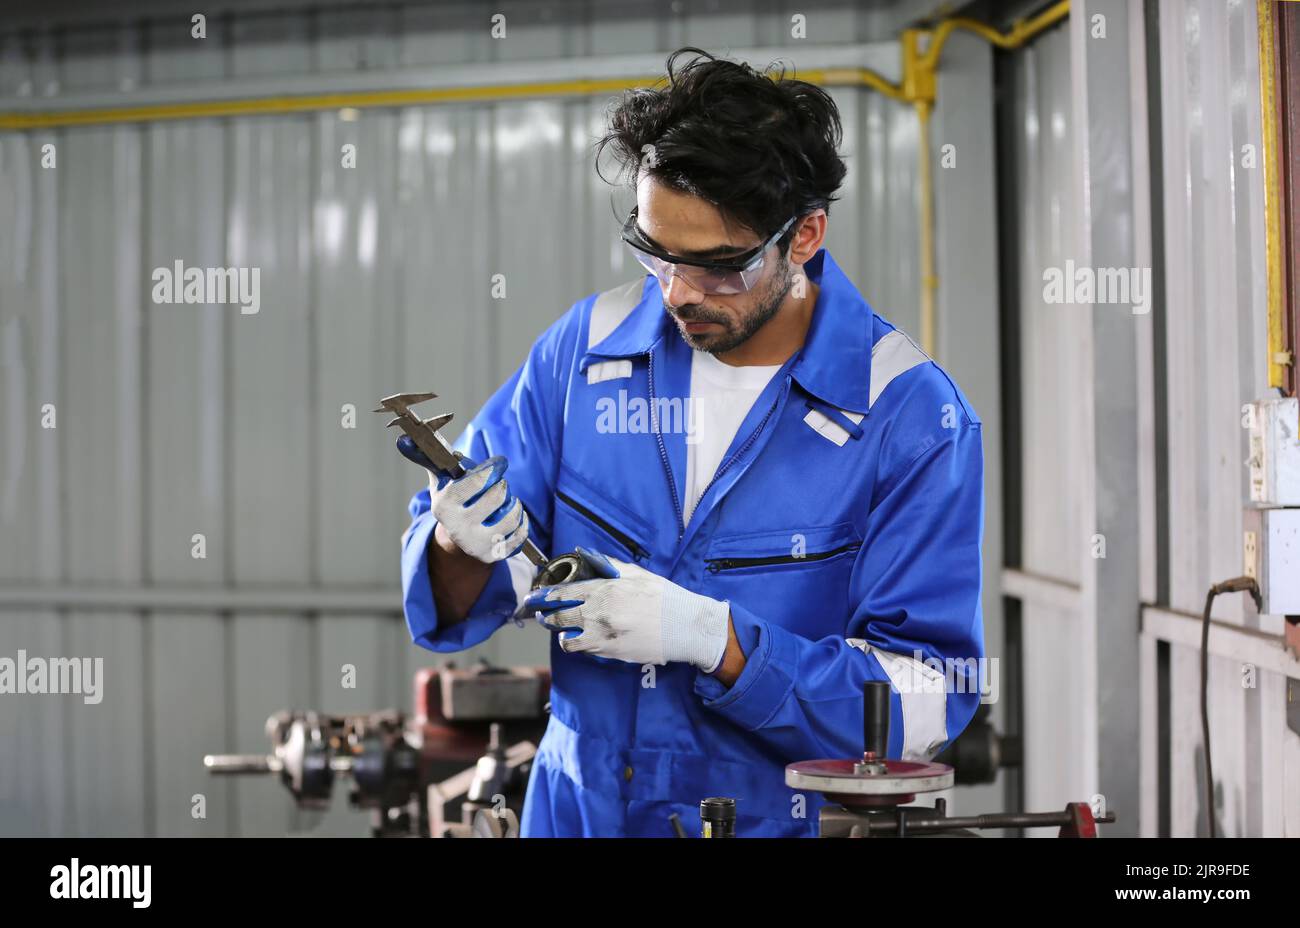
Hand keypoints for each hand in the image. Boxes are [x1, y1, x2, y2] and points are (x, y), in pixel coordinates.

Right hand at [396, 435, 527, 563]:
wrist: (457, 540)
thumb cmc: (453, 500)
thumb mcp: (439, 480)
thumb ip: (427, 458)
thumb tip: (403, 440)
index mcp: (444, 506)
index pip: (475, 482)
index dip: (491, 469)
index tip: (499, 463)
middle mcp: (458, 528)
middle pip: (497, 496)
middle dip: (502, 486)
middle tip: (498, 484)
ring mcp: (476, 544)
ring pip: (511, 515)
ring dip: (514, 503)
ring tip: (508, 500)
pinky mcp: (493, 555)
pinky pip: (520, 533)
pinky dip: (522, 522)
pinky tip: (514, 516)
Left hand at [524, 547, 730, 671]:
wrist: (684, 626)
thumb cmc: (663, 597)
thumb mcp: (637, 573)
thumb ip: (609, 564)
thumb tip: (586, 553)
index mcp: (604, 590)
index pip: (563, 593)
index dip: (543, 597)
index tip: (533, 598)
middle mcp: (598, 613)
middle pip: (558, 616)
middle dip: (545, 616)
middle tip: (540, 615)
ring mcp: (602, 635)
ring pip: (566, 638)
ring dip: (561, 634)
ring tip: (561, 630)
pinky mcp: (609, 652)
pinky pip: (583, 650)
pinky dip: (577, 645)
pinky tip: (580, 639)